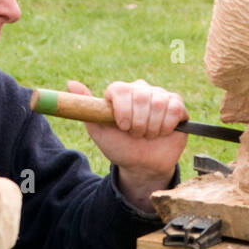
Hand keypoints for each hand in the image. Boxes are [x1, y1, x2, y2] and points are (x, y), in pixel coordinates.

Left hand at [66, 79, 186, 212]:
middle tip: (136, 135)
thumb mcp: (98, 130)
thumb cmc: (120, 147)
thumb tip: (71, 83)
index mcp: (121, 93)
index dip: (123, 110)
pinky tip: (163, 132)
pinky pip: (175, 108)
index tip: (123, 127)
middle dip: (138, 123)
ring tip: (148, 135)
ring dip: (152, 127)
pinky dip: (167, 126)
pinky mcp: (177, 106)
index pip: (120, 89)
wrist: (142, 166)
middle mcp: (141, 90)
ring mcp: (160, 96)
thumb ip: (87, 106)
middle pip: (142, 96)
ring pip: (159, 103)